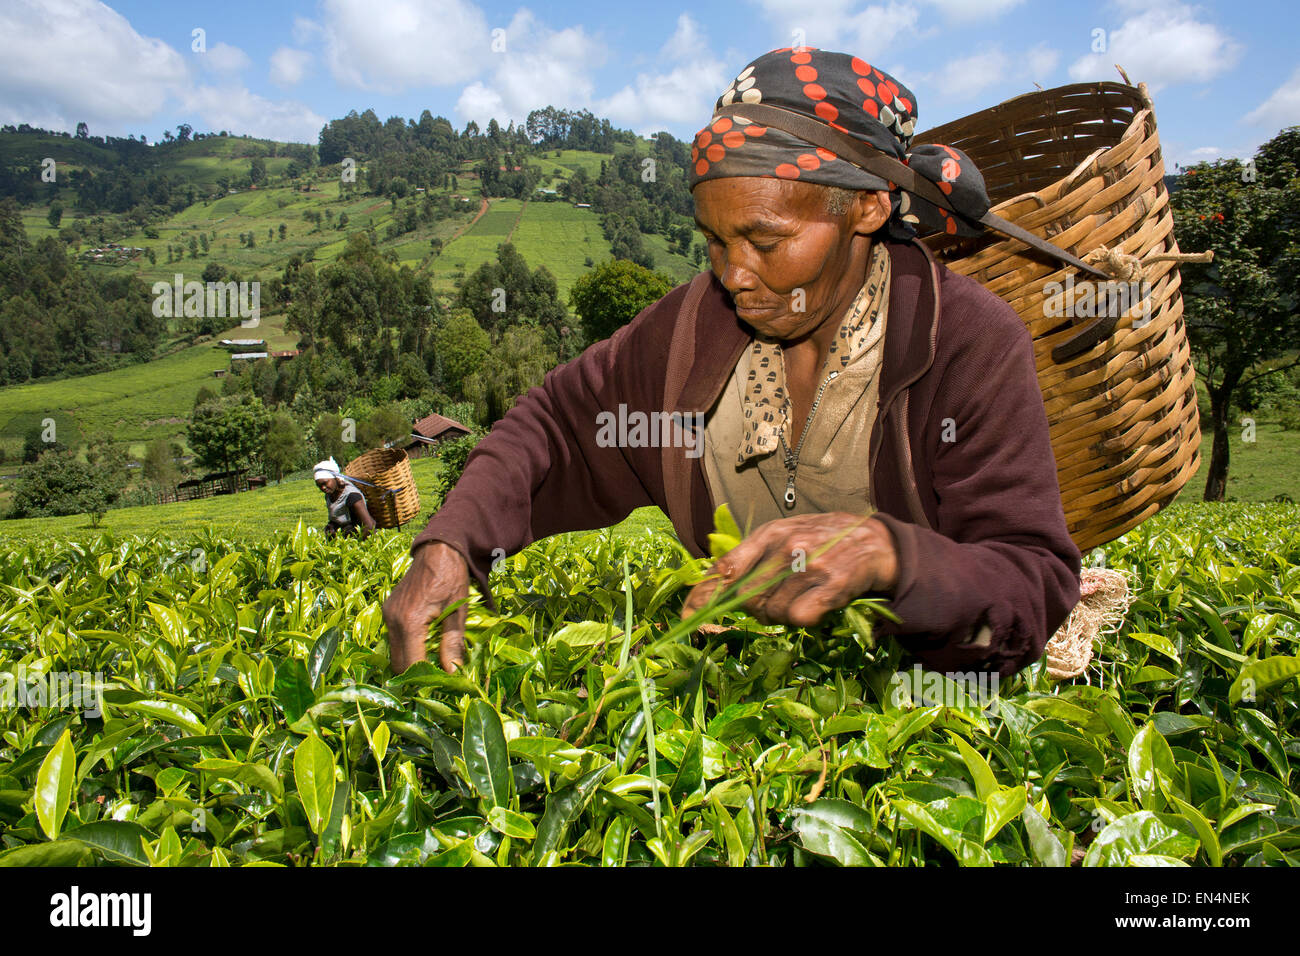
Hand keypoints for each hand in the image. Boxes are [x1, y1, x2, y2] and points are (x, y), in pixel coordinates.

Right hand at [382, 541, 469, 672]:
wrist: (438, 548)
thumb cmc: (452, 577)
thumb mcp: (457, 612)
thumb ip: (452, 644)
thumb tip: (453, 673)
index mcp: (410, 622)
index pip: (411, 664)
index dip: (425, 679)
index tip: (441, 684)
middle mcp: (392, 620)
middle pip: (398, 663)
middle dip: (416, 674)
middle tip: (438, 677)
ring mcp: (387, 614)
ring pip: (394, 652)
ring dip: (411, 661)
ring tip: (433, 662)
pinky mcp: (388, 610)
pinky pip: (393, 638)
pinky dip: (407, 647)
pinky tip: (424, 645)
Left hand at [681, 512, 898, 627]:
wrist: (873, 540)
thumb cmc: (821, 539)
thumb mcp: (784, 534)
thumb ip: (752, 555)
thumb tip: (713, 583)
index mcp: (769, 534)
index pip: (726, 568)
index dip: (703, 594)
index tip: (687, 614)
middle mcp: (786, 547)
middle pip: (747, 598)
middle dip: (753, 609)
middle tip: (773, 604)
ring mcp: (810, 566)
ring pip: (774, 612)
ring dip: (782, 615)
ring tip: (801, 598)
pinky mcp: (833, 585)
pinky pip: (801, 618)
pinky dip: (805, 618)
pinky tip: (816, 605)